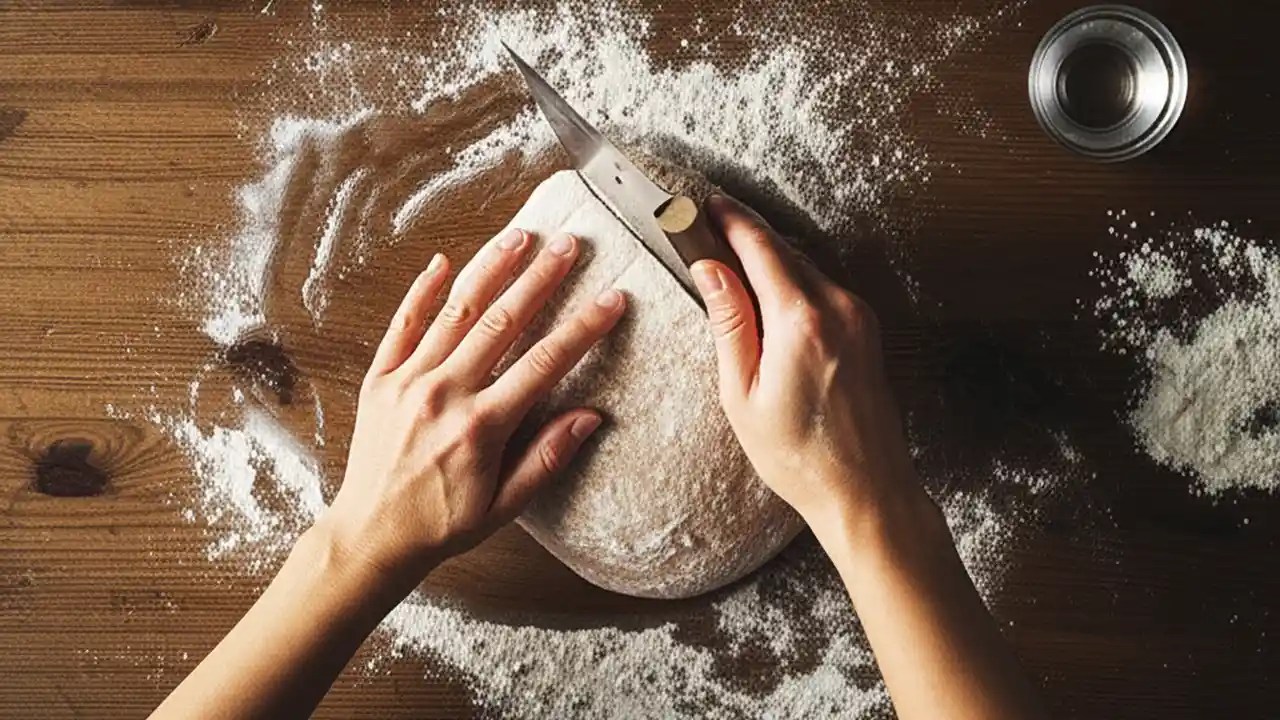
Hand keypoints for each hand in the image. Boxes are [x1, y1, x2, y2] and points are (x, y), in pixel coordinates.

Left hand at [318, 228, 625, 586]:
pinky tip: (443, 262)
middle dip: (540, 278)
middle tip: (567, 243)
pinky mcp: (379, 379)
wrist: (370, 535)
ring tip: (519, 236)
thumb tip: (590, 417)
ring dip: (490, 270)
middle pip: (503, 322)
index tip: (612, 298)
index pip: (545, 364)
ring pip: (456, 312)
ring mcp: (407, 381)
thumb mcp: (504, 506)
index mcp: (481, 427)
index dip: (583, 328)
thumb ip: (547, 458)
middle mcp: (444, 394)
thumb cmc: (442, 525)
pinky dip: (422, 291)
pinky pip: (403, 325)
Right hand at [691, 196, 920, 535]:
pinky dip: (794, 284)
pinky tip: (770, 300)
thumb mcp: (742, 393)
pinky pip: (824, 290)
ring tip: (734, 268)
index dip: (731, 220)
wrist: (865, 490)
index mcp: (800, 321)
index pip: (761, 247)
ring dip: (771, 260)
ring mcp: (859, 317)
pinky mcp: (868, 331)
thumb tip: (710, 270)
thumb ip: (729, 323)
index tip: (707, 206)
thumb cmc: (798, 455)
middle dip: (748, 237)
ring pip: (806, 268)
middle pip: (785, 251)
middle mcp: (837, 308)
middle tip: (710, 231)